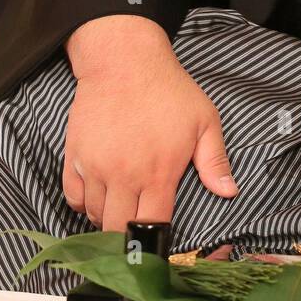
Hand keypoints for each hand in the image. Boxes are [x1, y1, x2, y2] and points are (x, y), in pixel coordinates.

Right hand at [63, 16, 237, 232]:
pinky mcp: (74, 156)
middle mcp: (125, 175)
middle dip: (128, 235)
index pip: (152, 226)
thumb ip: (215, 161)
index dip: (156, 238)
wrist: (125, 62)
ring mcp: (96, 167)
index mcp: (159, 172)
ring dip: (106, 218)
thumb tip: (228, 192)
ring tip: (120, 206)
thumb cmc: (168, 90)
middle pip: (118, 228)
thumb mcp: (204, 120)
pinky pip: (72, 196)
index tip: (159, 237)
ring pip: (94, 215)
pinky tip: (97, 196)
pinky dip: (82, 203)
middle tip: (136, 226)